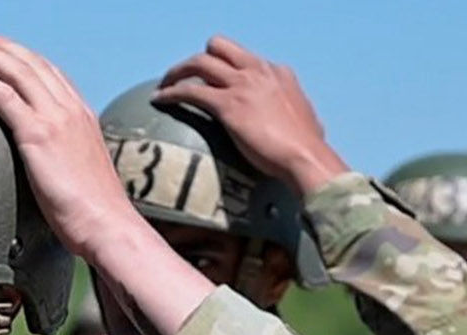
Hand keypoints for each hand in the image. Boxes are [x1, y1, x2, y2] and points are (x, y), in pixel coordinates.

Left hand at [0, 30, 140, 262]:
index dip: (28, 58)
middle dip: (5, 47)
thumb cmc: (96, 213)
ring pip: (17, 72)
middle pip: (33, 65)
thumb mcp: (83, 175)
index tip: (9, 50)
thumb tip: (50, 171)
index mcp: (84, 117)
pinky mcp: (38, 134)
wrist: (108, 224)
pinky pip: (3, 96)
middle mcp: (71, 110)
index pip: (53, 75)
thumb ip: (66, 161)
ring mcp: (56, 119)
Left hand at [151, 37, 346, 196]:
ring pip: (199, 62)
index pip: (244, 58)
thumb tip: (299, 130)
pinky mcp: (227, 104)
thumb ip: (296, 116)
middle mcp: (258, 71)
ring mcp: (241, 85)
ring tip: (164, 85)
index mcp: (277, 73)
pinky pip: (190, 91)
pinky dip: (171, 93)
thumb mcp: (307, 121)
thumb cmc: (307, 148)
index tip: (217, 80)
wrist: (305, 156)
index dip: (227, 67)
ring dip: (178, 71)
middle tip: (184, 75)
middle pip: (219, 47)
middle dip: (199, 59)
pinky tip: (159, 101)